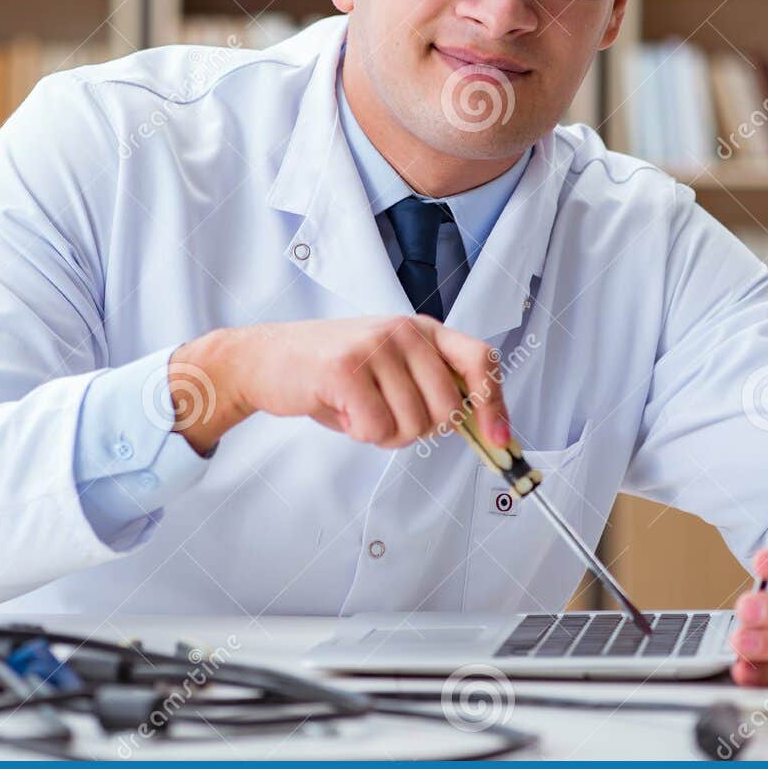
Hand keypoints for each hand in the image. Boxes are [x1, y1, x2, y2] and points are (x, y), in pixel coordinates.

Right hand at [169, 316, 509, 455]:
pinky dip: (360, 433)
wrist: (267, 360)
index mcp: (421, 330)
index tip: (500, 438)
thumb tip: (483, 429)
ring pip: (412, 425)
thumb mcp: (390, 369)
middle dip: (419, 429)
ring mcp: (376, 346)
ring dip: (384, 433)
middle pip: (447, 408)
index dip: (496, 403)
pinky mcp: (347, 368)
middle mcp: (404, 331)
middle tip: (384, 416)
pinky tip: (342, 411)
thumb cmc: (331, 372)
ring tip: (358, 409)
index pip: (479, 360)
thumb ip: (432, 388)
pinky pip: (377, 429)